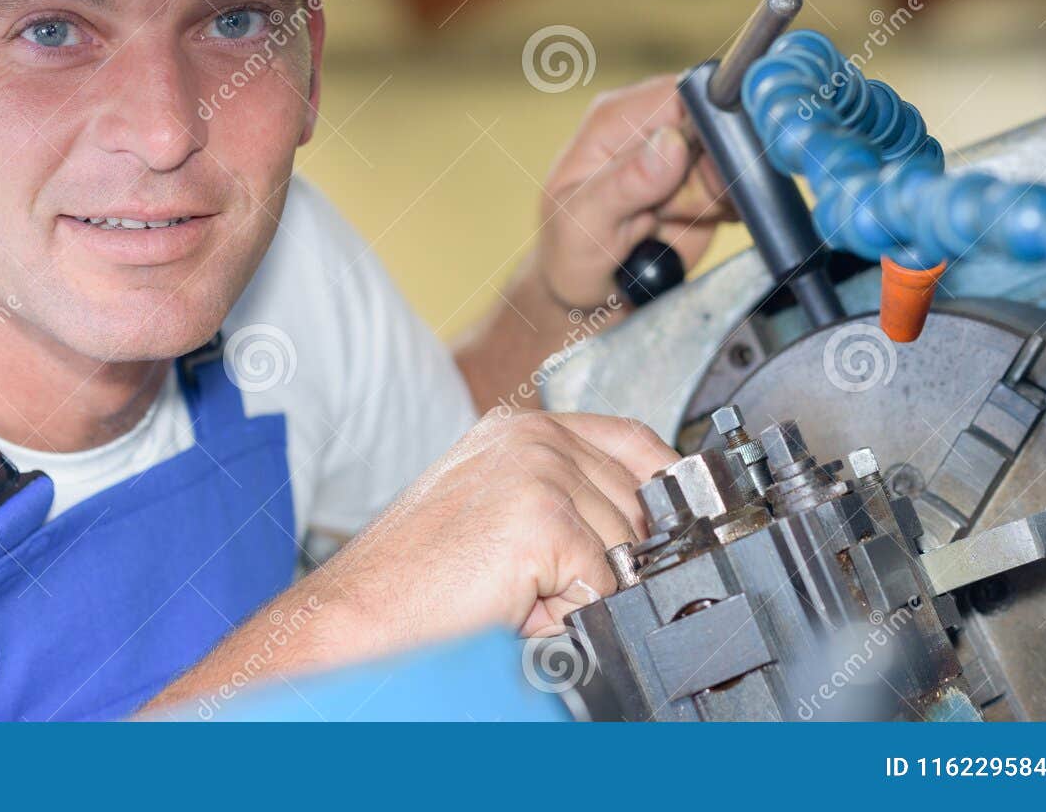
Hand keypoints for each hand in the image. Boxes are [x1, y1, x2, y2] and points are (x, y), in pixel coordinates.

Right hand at [313, 410, 677, 650]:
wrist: (358, 616)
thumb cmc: (414, 577)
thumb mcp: (497, 512)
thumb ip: (564, 497)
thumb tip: (645, 532)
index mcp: (522, 429)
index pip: (633, 440)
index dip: (666, 485)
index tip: (687, 521)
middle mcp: (534, 437)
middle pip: (640, 503)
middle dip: (610, 559)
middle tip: (537, 583)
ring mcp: (539, 471)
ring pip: (625, 550)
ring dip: (582, 591)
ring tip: (515, 594)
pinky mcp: (542, 518)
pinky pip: (602, 585)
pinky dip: (567, 614)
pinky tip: (513, 606)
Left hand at [537, 76, 734, 310]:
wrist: (591, 294)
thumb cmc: (569, 252)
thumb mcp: (584, 222)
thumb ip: (626, 183)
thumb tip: (672, 142)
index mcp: (615, 119)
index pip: (682, 94)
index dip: (706, 123)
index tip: (704, 167)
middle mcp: (654, 128)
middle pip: (719, 126)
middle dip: (713, 172)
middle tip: (672, 208)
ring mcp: (685, 156)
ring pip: (737, 161)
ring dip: (715, 199)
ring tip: (669, 220)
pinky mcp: (708, 184)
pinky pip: (742, 188)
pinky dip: (727, 211)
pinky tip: (688, 225)